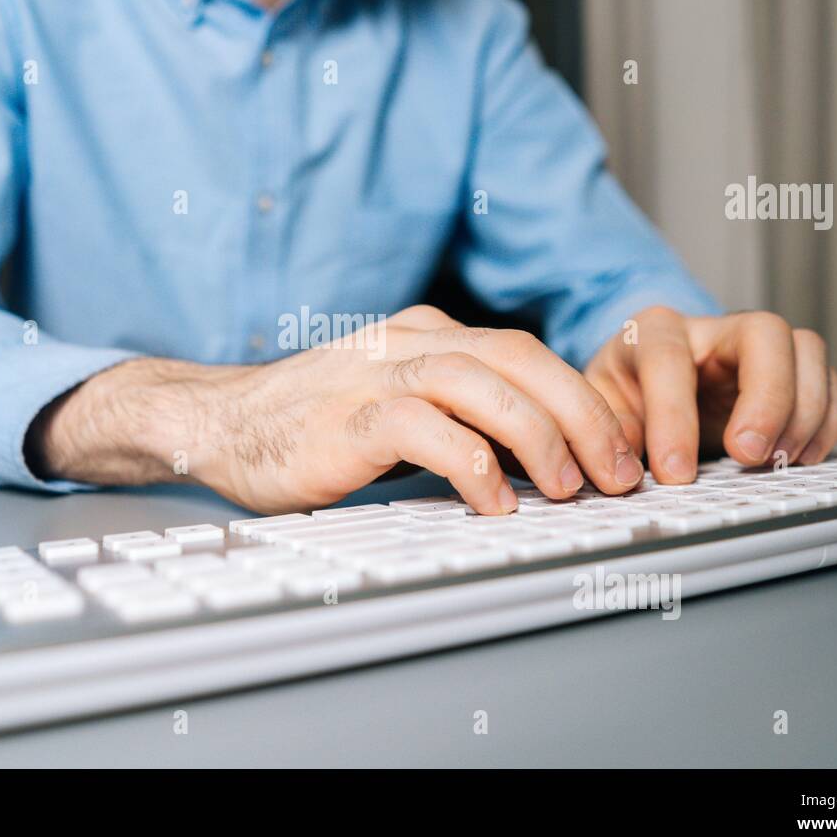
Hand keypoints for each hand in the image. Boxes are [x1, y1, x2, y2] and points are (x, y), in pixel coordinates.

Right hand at [27, 305, 644, 513]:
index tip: (619, 450)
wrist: (216, 422)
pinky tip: (495, 502)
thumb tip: (534, 455)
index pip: (528, 353)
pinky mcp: (346, 418)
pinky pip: (423, 429)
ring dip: (539, 436)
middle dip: (583, 415)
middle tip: (618, 472)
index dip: (584, 400)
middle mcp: (408, 341)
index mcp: (428, 334)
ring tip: (570, 487)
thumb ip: (456, 412)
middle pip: (520, 358)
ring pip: (481, 384)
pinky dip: (471, 464)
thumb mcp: (395, 402)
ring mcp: (375, 373)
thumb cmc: (310, 421)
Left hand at [584, 306, 836, 482]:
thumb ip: (607, 429)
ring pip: (806, 351)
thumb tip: (619, 470)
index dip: (674, 418)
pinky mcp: (791, 372)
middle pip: (764, 333)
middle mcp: (714, 329)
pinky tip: (803, 457)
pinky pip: (829, 383)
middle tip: (750, 455)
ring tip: (780, 461)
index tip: (674, 473)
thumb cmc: (624, 390)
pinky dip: (826, 422)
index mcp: (656, 330)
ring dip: (803, 412)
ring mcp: (759, 346)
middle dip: (765, 397)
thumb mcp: (599, 404)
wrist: (645, 380)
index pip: (669, 359)